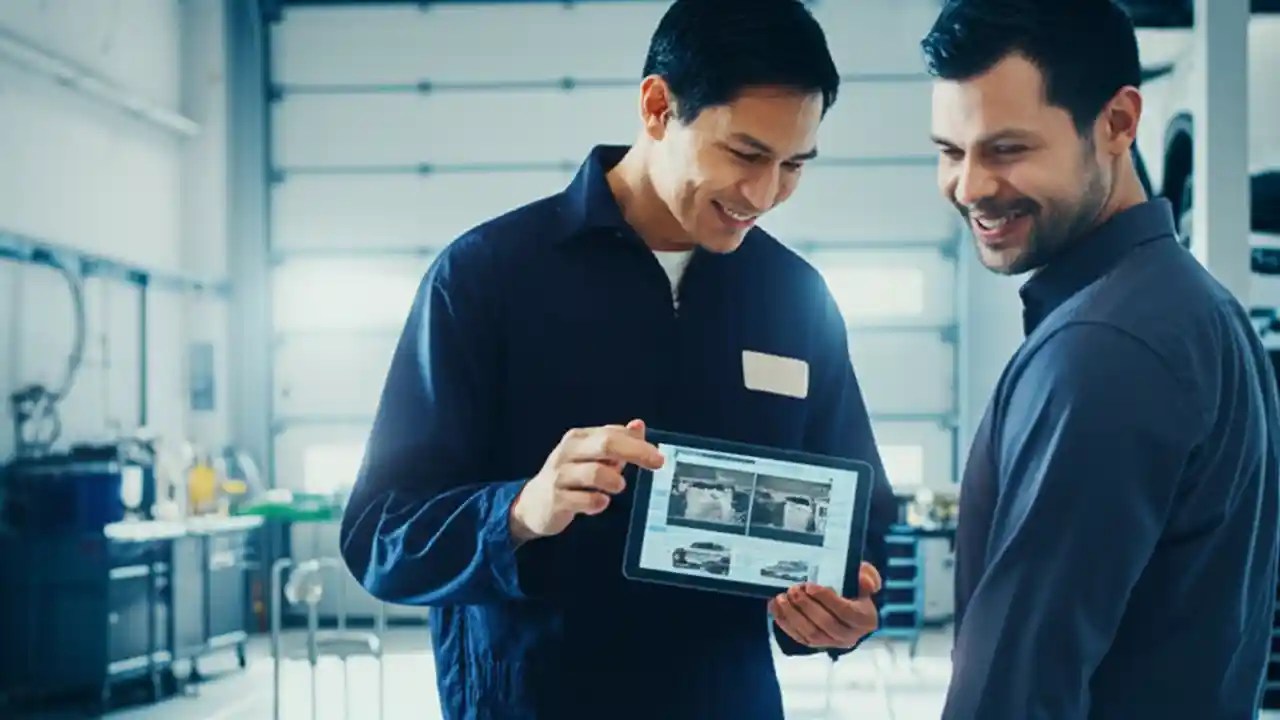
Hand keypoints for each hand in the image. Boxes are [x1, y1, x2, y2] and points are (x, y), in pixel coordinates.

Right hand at [509, 419, 663, 542]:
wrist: (532, 505)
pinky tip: (599, 504)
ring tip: (618, 486)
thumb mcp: (591, 457)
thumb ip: (616, 442)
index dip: (638, 443)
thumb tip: (639, 425)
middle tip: (657, 464)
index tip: (659, 456)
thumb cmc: (569, 477)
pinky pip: (584, 500)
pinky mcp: (556, 500)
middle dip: (635, 452)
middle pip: (606, 445)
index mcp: (578, 438)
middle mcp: (568, 452)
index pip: (612, 433)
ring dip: (613, 480)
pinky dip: (597, 503)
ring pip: (595, 473)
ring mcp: (560, 476)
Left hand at [769, 562, 881, 649]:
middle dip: (806, 606)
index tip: (810, 586)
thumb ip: (868, 576)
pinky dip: (785, 622)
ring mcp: (832, 642)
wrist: (850, 605)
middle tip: (793, 589)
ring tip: (782, 598)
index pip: (846, 612)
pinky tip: (775, 607)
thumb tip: (865, 581)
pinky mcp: (816, 644)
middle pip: (826, 624)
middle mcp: (850, 635)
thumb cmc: (856, 589)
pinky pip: (798, 637)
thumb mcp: (866, 577)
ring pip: (810, 634)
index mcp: (865, 619)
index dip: (827, 599)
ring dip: (793, 616)